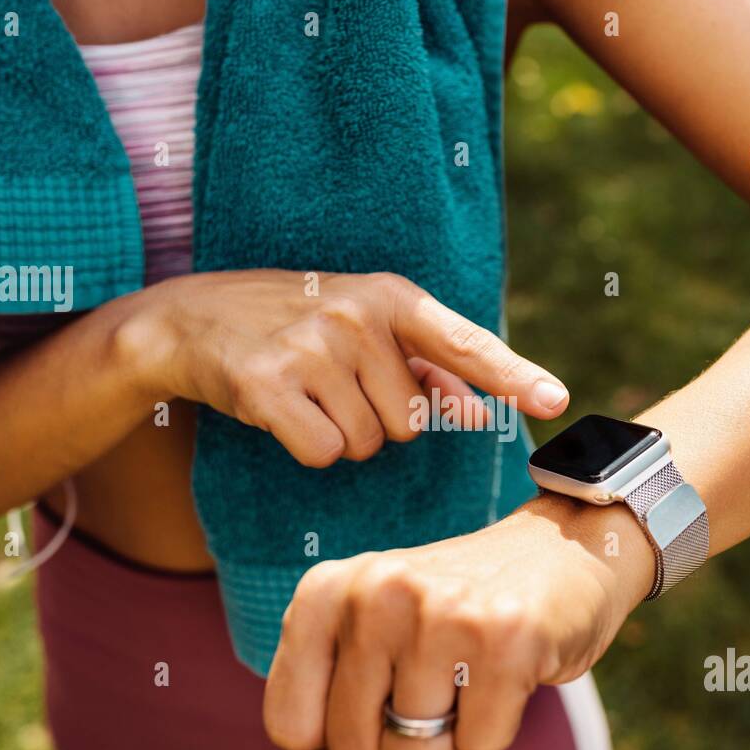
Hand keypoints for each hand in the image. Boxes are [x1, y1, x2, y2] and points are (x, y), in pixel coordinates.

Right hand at [116, 269, 569, 465]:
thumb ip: (427, 369)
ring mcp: (312, 348)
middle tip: (334, 384)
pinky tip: (282, 411)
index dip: (512, 375)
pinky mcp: (269, 385)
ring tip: (307, 392)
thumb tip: (477, 412)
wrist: (194, 319)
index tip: (555, 399)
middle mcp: (357, 316)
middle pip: (412, 423)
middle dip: (379, 420)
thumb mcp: (365, 330)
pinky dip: (308, 446)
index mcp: (391, 296)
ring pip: (370, 444)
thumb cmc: (296, 326)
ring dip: (343, 435)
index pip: (464, 342)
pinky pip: (325, 453)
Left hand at [263, 493, 654, 749]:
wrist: (557, 549)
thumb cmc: (448, 612)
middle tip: (434, 682)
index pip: (290, 726)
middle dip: (396, 741)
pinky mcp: (507, 636)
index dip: (336, 735)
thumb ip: (322, 723)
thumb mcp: (371, 649)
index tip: (376, 692)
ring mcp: (441, 612)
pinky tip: (506, 671)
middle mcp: (376, 593)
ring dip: (448, 739)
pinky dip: (495, 726)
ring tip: (468, 674)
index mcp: (327, 591)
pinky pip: (479, 745)